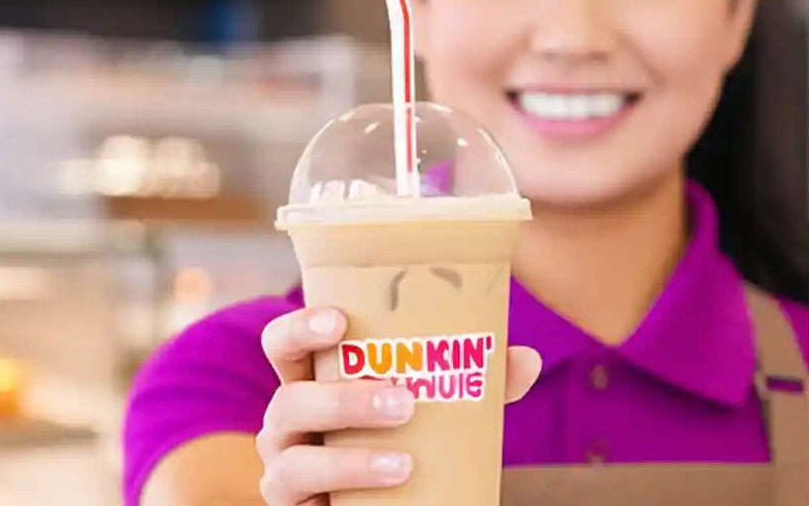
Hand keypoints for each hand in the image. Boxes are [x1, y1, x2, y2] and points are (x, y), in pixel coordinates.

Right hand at [256, 307, 541, 505]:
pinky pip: (302, 498)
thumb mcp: (434, 408)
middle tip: (405, 401)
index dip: (300, 327)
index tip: (340, 321)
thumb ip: (474, 381)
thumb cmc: (404, 439)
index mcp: (312, 379)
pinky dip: (347, 487)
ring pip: (292, 460)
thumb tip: (524, 359)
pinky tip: (391, 484)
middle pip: (288, 400)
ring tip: (405, 462)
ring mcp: (284, 468)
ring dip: (349, 460)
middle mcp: (288, 421)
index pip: (284, 344)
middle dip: (342, 399)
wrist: (396, 502)